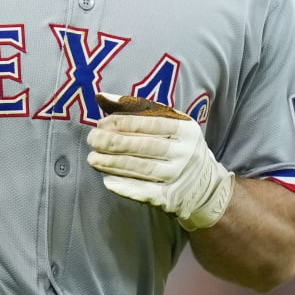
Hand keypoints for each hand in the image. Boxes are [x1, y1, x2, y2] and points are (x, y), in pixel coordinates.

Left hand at [87, 92, 234, 229]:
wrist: (202, 184)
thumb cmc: (174, 145)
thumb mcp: (165, 122)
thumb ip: (134, 107)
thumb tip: (100, 97)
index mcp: (186, 129)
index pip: (151, 123)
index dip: (124, 122)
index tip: (102, 123)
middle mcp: (185, 153)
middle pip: (145, 146)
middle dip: (114, 142)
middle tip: (92, 140)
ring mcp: (179, 176)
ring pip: (143, 169)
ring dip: (114, 164)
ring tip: (93, 159)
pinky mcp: (171, 198)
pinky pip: (145, 192)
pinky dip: (125, 187)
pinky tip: (108, 180)